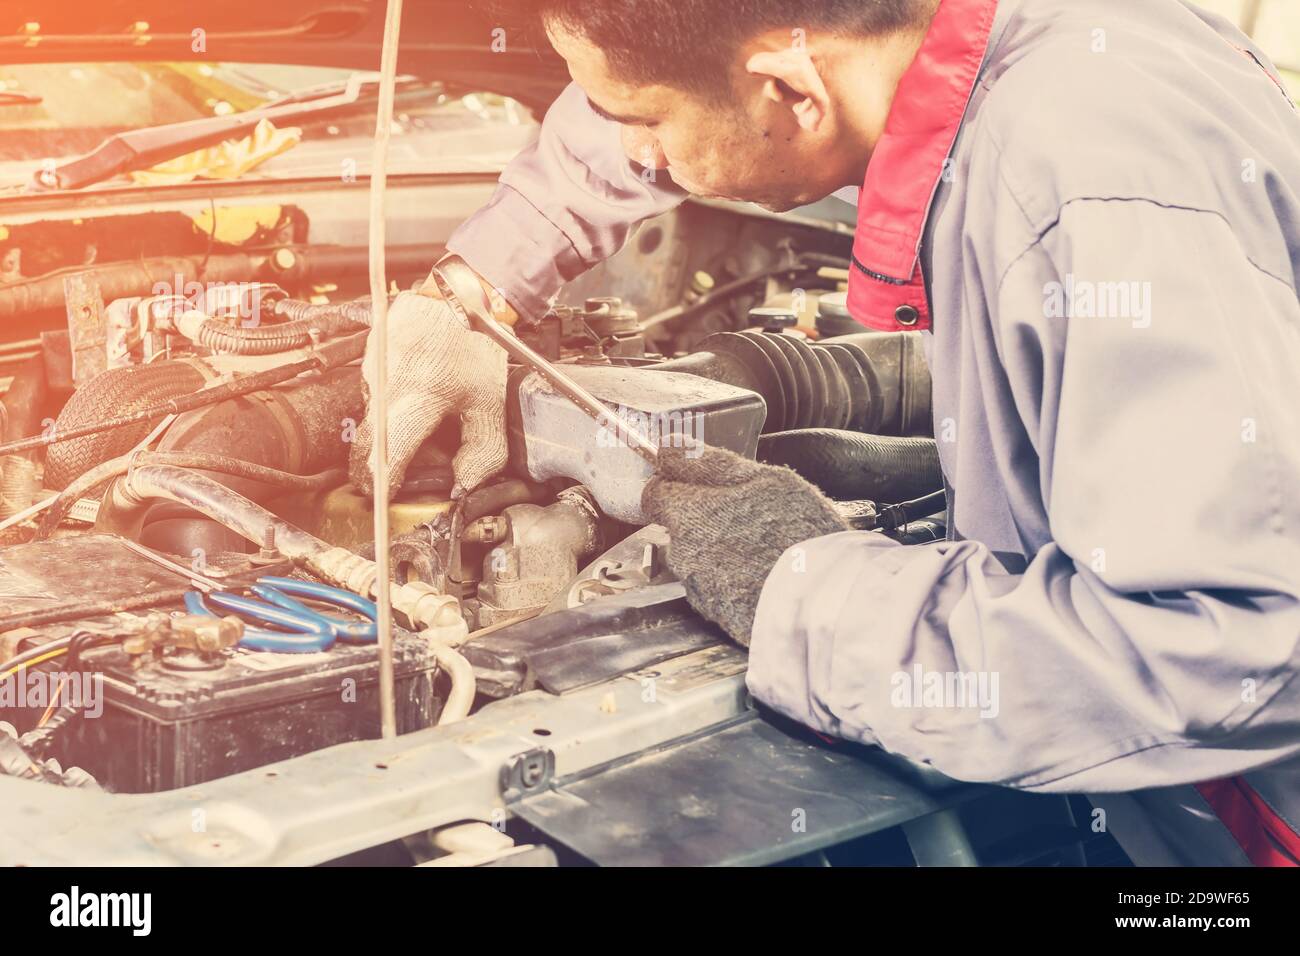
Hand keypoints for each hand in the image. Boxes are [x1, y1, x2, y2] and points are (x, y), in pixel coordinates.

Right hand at [349, 291, 507, 498]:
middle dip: (386, 464)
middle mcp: (384, 382)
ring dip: (394, 430)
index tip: (389, 496)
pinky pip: (374, 395)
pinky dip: (393, 405)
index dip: (382, 485)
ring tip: (429, 418)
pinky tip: (420, 394)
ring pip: (373, 419)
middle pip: (371, 444)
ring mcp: (371, 366)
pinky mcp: (367, 356)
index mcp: (416, 396)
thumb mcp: (492, 404)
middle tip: (415, 465)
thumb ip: (483, 452)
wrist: (460, 294)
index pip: (382, 457)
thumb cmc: (477, 345)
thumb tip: (462, 486)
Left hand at [641, 445, 849, 645]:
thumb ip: (711, 463)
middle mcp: (684, 551)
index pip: (656, 494)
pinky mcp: (714, 614)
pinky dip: (729, 581)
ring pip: (696, 559)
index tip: (698, 486)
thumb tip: (669, 448)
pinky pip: (712, 589)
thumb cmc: (802, 534)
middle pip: (678, 529)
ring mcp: (698, 586)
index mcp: (690, 512)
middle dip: (701, 521)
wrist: (824, 602)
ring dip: (717, 552)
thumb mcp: (767, 481)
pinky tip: (760, 577)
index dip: (675, 486)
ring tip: (761, 552)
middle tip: (744, 520)